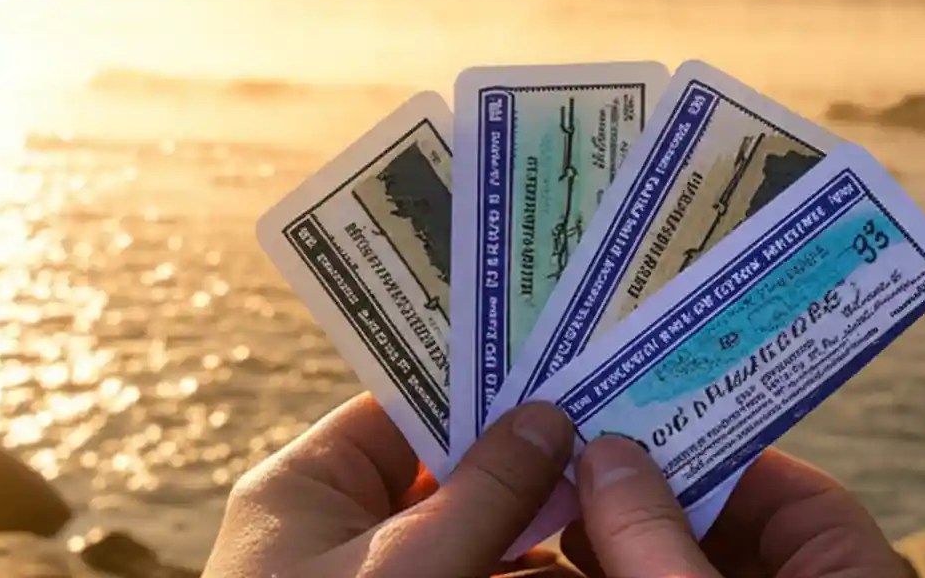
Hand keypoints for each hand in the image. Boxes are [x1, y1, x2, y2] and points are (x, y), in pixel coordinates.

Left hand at [204, 394, 575, 576]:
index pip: (403, 410)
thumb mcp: (411, 565)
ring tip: (615, 489)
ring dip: (540, 522)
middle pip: (447, 472)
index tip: (560, 367)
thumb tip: (549, 416)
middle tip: (606, 426)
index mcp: (308, 488)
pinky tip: (587, 561)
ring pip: (474, 535)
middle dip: (526, 458)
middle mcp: (342, 530)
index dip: (480, 386)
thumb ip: (486, 491)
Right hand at [561, 437, 914, 577]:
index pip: (800, 498)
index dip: (722, 449)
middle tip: (583, 451)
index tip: (648, 414)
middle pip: (730, 531)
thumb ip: (659, 542)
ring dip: (624, 537)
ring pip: (684, 567)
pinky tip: (562, 561)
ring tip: (559, 499)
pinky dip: (619, 576)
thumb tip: (609, 457)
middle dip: (651, 493)